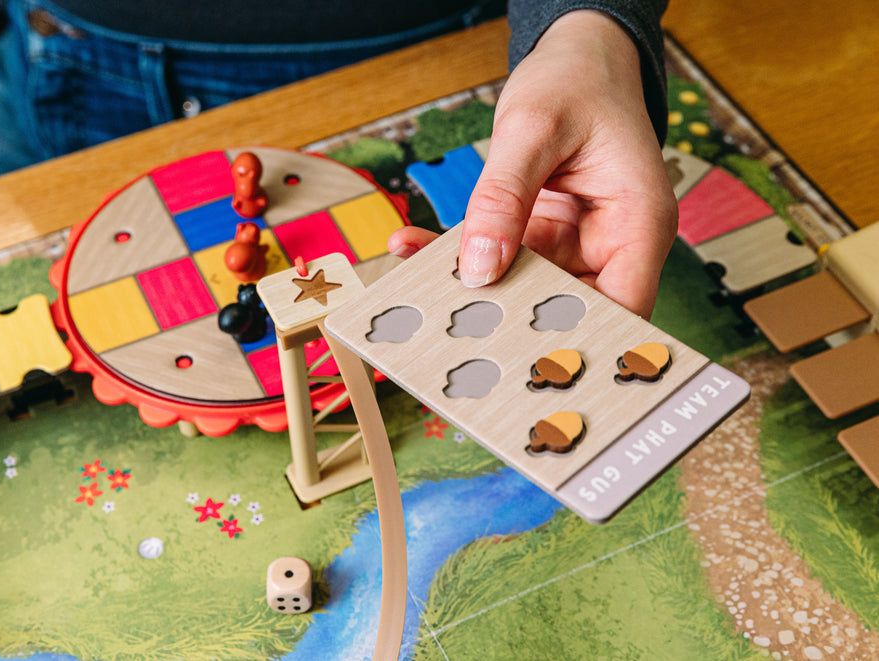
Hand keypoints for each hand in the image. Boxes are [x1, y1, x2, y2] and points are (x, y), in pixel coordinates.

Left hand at [389, 10, 677, 318]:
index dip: (583, 343)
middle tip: (454, 339)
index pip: (622, 307)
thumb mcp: (533, 130)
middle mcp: (611, 243)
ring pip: (525, 290)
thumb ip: (503, 198)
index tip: (528, 363)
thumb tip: (479, 267)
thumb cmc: (576, 81)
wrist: (576, 57)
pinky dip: (460, 257)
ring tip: (418, 295)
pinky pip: (500, 258)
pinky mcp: (542, 235)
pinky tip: (415, 248)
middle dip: (511, 325)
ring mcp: (575, 244)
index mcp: (638, 224)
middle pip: (569, 310)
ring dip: (474, 293)